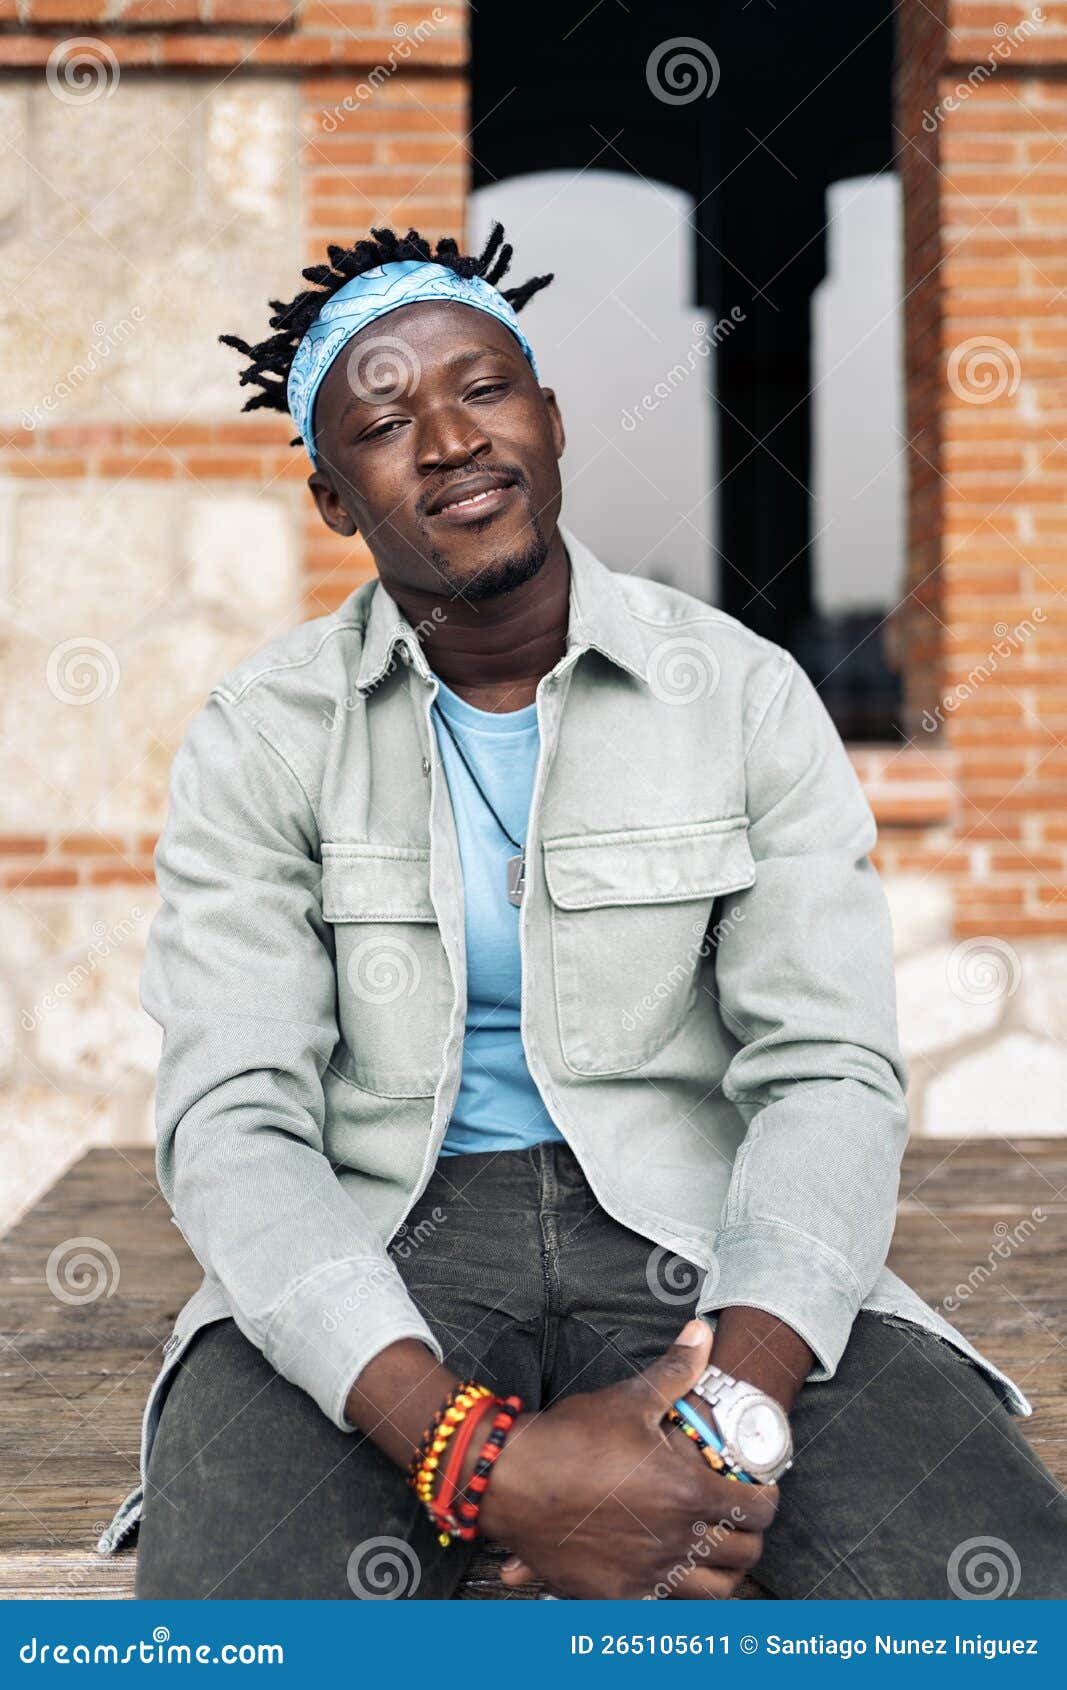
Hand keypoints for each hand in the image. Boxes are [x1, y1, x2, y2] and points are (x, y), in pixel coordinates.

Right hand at [483, 1320, 777, 1599]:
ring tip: (712, 1550)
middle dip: (749, 1535)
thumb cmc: (572, 1438)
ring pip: (715, 1594)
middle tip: (738, 1517)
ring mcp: (648, 1575)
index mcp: (689, 1493)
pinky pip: (668, 1607)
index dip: (766, 1498)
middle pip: (744, 1556)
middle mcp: (676, 1541)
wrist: (511, 1480)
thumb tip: (703, 1333)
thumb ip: (677, 1371)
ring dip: (722, 1572)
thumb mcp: (629, 1399)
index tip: (758, 1489)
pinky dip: (679, 1592)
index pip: (757, 1511)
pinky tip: (667, 1567)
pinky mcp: (619, 1596)